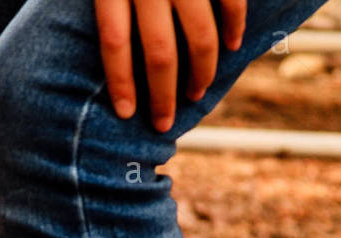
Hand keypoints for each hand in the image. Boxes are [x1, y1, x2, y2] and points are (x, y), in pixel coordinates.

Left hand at [95, 0, 246, 132]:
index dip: (121, 83)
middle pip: (160, 52)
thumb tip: (105, 48)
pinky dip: (235, 27)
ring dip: (201, 71)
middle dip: (163, 95)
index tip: (126, 113)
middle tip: (164, 123)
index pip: (115, 43)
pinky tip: (232, 46)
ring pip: (200, 37)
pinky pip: (232, 2)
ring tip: (196, 92)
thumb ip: (109, 6)